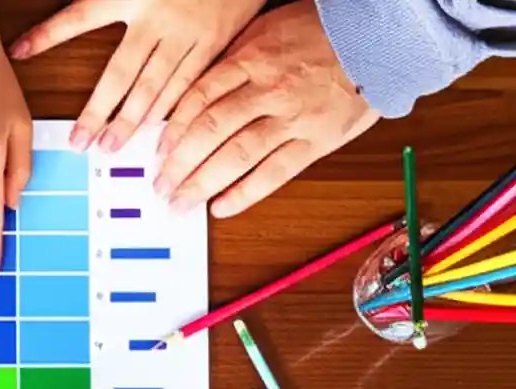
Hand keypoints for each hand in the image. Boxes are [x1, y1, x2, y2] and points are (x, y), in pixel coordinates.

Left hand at [10, 0, 263, 152]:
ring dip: (131, 120)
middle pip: (120, 73)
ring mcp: (187, 33)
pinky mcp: (214, 43)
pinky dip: (171, 112)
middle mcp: (158, 17)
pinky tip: (157, 133)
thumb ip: (95, 0)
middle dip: (98, 111)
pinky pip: (189, 86)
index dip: (48, 33)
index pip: (82, 15)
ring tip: (111, 145)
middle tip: (80, 142)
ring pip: (154, 86)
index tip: (20, 51)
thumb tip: (56, 18)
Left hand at [155, 1, 378, 217]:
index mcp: (252, 59)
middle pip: (210, 131)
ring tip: (180, 202)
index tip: (157, 151)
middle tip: (160, 186)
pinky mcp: (317, 141)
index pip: (199, 98)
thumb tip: (189, 97)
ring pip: (237, 156)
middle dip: (179, 164)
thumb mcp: (265, 32)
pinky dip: (245, 194)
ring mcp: (294, 117)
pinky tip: (220, 207)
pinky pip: (275, 173)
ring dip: (202, 184)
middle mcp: (269, 89)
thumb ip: (230, 63)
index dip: (173, 129)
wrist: (381, 38)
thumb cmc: (319, 32)